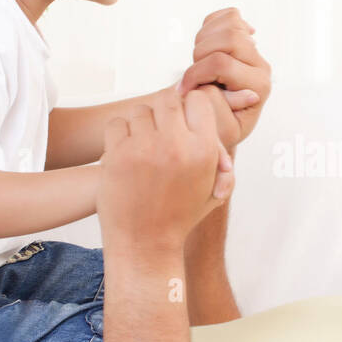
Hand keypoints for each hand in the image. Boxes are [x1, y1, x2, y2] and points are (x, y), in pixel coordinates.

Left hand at [95, 90, 234, 252]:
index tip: (184, 117)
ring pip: (139, 110)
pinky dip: (119, 134)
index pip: (198, 99)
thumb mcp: (212, 192)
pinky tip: (126, 152)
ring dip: (140, 124)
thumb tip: (225, 133)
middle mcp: (175, 145)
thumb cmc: (180, 216)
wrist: (144, 243)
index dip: (190, 105)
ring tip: (143, 146)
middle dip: (164, 110)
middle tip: (161, 127)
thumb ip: (221, 161)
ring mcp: (144, 148)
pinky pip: (116, 124)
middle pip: (168, 98)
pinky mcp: (117, 155)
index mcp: (203, 150)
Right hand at [179, 7, 271, 149]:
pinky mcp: (246, 39)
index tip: (184, 90)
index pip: (221, 63)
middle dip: (199, 56)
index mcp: (258, 88)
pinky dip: (210, 26)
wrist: (220, 121)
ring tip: (197, 64)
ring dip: (203, 41)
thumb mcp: (213, 136)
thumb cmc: (214, 131)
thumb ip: (214, 127)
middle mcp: (262, 67)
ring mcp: (255, 51)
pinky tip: (204, 49)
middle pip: (227, 38)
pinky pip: (229, 15)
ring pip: (229, 24)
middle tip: (192, 76)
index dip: (195, 73)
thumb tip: (229, 126)